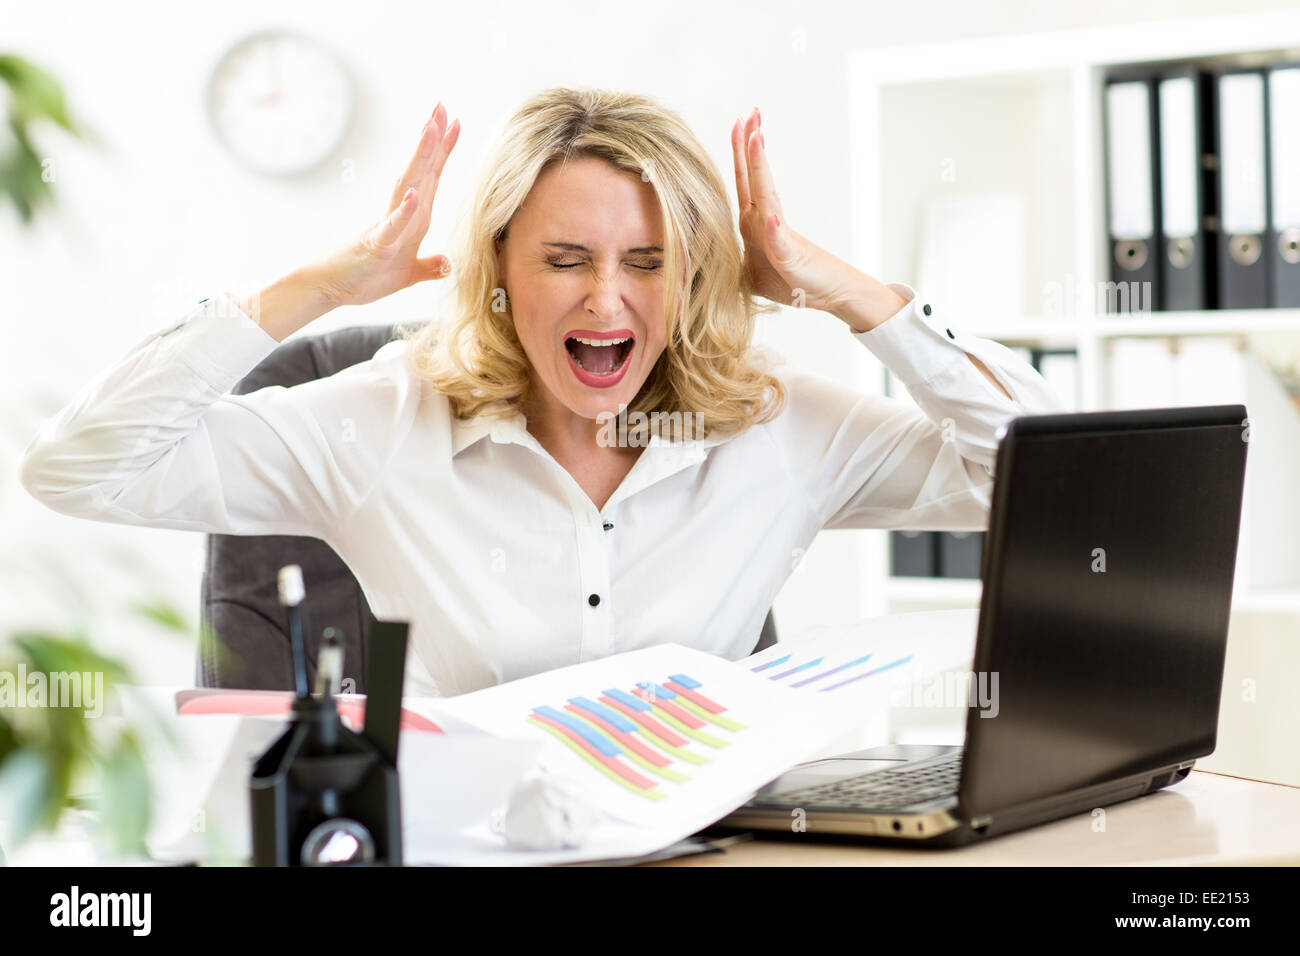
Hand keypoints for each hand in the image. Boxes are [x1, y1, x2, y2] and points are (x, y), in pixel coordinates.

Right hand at [316, 102, 460, 306]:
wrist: (330, 290)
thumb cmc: (367, 276)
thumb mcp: (409, 274)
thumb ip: (429, 266)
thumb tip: (447, 264)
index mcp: (414, 218)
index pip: (432, 177)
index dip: (443, 150)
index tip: (455, 122)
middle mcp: (401, 214)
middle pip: (422, 171)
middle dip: (433, 140)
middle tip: (442, 106)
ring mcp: (388, 226)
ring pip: (407, 187)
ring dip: (420, 159)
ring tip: (430, 130)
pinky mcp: (378, 246)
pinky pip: (392, 227)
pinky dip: (403, 211)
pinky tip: (413, 195)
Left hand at [730, 107, 860, 314]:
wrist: (826, 294)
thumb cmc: (790, 279)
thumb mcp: (748, 271)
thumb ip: (730, 258)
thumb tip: (705, 258)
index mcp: (752, 222)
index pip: (743, 180)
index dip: (738, 152)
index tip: (737, 121)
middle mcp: (765, 221)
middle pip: (755, 177)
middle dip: (751, 143)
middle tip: (752, 111)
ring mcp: (778, 236)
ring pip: (766, 198)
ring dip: (761, 169)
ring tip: (757, 139)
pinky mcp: (789, 257)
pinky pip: (779, 242)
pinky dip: (774, 229)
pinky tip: (770, 215)